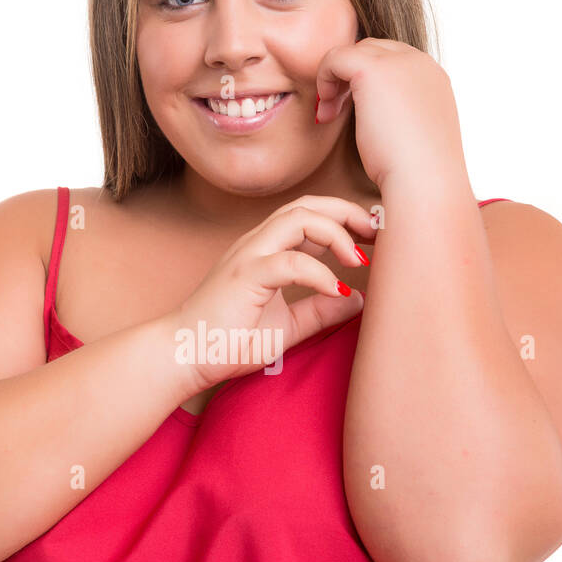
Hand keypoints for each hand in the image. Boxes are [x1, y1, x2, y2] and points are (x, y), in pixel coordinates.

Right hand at [170, 195, 374, 394]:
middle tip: (377, 233)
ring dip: (336, 232)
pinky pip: (289, 261)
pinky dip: (318, 271)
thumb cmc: (227, 341)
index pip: (310, 216)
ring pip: (298, 219)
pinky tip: (337, 288)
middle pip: (308, 205)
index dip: (345, 219)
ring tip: (359, 258)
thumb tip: (358, 299)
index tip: (373, 237)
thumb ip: (319, 311)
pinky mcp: (244, 277)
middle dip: (348, 213)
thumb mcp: (286, 326)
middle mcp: (257, 244)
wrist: (184, 356)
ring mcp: (249, 256)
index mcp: (266, 250)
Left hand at [315, 38, 465, 190]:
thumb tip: (375, 116)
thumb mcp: (412, 135)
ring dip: (335, 79)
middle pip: (373, 50)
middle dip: (349, 77)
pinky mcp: (373, 70)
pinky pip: (336, 56)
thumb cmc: (416, 173)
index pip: (393, 59)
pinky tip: (326, 111)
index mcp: (432, 78)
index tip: (354, 113)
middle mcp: (420, 63)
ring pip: (354, 51)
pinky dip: (324, 78)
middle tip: (335, 112)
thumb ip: (399, 114)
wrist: (424, 181)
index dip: (365, 81)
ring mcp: (399, 61)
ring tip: (329, 114)